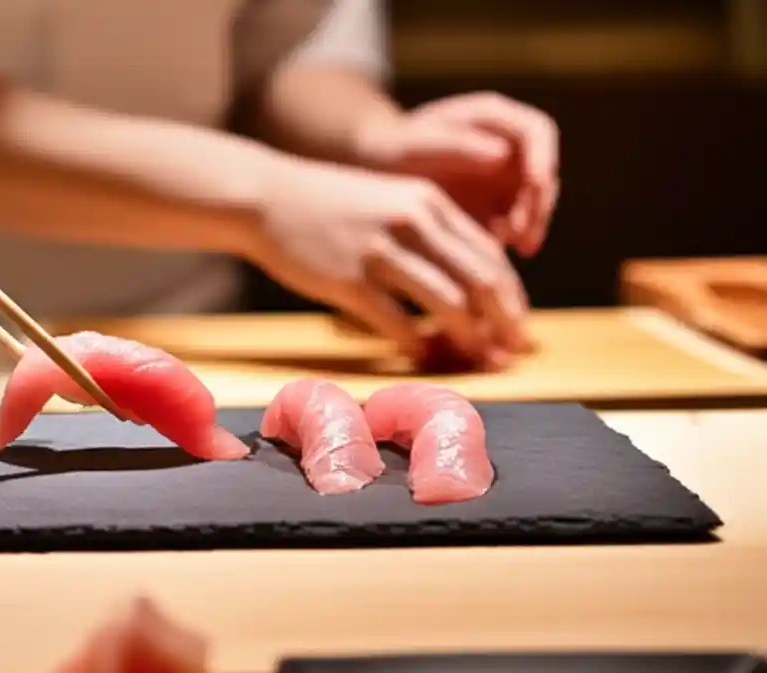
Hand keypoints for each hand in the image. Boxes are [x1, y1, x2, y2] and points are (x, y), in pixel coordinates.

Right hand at [248, 157, 531, 366]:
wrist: (268, 197)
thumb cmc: (329, 205)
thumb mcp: (390, 200)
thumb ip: (429, 231)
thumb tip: (467, 280)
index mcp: (429, 202)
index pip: (490, 255)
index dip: (512, 297)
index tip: (517, 325)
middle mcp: (412, 223)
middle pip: (480, 281)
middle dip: (504, 323)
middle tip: (511, 353)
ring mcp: (380, 252)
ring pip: (447, 304)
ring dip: (469, 339)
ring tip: (478, 361)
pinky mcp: (348, 281)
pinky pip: (397, 322)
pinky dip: (417, 346)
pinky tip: (425, 358)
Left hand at [354, 92, 558, 256]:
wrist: (374, 170)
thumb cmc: (392, 147)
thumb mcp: (417, 143)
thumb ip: (456, 146)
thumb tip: (502, 155)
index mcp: (494, 117)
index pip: (537, 132)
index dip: (544, 157)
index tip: (536, 184)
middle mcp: (506, 145)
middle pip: (542, 173)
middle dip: (537, 204)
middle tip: (523, 233)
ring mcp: (503, 177)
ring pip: (533, 203)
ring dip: (529, 227)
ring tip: (516, 250)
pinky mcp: (495, 206)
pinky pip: (514, 225)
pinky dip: (509, 242)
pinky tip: (496, 261)